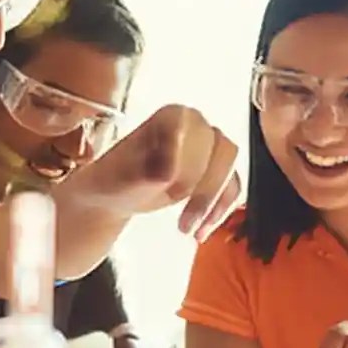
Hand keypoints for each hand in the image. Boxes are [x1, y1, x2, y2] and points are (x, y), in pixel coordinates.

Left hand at [76, 105, 241, 241]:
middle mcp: (194, 125)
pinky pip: (232, 188)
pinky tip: (201, 231)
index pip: (190, 127)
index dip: (182, 155)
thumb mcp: (123, 175)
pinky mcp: (215, 171)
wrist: (116, 195)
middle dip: (203, 188)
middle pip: (219, 149)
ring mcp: (208, 147)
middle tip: (180, 214)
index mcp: (170, 116)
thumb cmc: (115, 179)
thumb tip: (168, 174)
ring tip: (189, 230)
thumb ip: (146, 170)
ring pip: (229, 168)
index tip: (166, 183)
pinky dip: (220, 211)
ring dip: (214, 203)